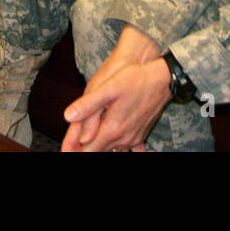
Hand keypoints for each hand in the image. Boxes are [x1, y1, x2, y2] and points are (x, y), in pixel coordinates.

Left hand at [61, 25, 172, 151]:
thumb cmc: (135, 79)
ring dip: (100, 146)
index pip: (88, 150)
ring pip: (112, 148)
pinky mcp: (141, 134)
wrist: (163, 79)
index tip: (67, 151)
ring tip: (88, 144)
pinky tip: (120, 147)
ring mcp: (133, 138)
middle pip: (99, 151)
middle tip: (73, 148)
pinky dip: (122, 149)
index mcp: (112, 129)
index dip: (74, 150)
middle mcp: (123, 138)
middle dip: (86, 149)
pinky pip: (131, 148)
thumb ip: (87, 105)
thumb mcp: (108, 87)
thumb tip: (68, 117)